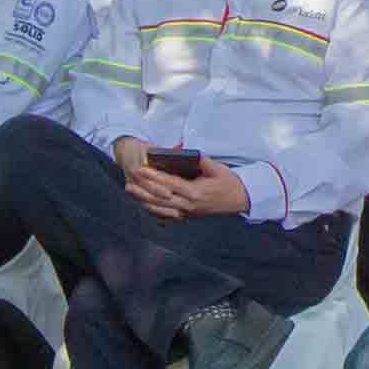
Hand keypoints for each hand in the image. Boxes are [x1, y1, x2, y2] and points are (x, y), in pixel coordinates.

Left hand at [124, 152, 247, 220]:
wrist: (240, 200)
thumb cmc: (229, 182)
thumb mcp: (217, 168)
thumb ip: (201, 160)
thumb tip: (186, 152)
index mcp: (195, 192)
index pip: (170, 183)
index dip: (154, 177)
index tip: (141, 169)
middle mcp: (189, 205)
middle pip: (161, 198)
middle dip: (143, 190)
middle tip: (129, 181)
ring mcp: (188, 212)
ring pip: (161, 208)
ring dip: (144, 200)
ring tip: (131, 190)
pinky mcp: (188, 216)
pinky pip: (167, 215)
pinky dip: (153, 210)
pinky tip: (144, 204)